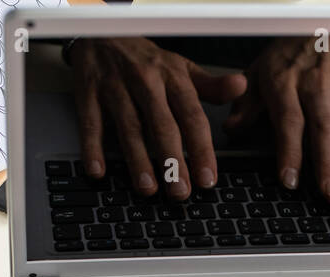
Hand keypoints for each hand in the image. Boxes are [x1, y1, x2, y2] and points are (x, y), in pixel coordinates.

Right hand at [71, 38, 246, 199]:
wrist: (104, 31)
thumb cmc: (147, 60)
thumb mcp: (182, 68)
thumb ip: (211, 86)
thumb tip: (241, 86)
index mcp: (173, 78)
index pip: (192, 116)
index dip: (201, 149)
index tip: (208, 178)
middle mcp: (146, 82)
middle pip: (162, 126)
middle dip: (173, 161)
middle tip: (180, 192)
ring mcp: (116, 88)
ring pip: (129, 128)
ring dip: (138, 160)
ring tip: (148, 189)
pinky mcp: (88, 93)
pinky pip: (91, 123)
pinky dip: (92, 148)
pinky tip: (97, 171)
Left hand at [225, 36, 329, 200]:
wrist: (324, 23)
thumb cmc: (288, 52)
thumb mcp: (258, 72)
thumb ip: (246, 103)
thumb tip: (231, 129)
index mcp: (286, 84)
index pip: (290, 122)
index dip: (291, 152)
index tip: (290, 180)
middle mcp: (316, 88)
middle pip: (324, 130)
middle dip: (328, 165)